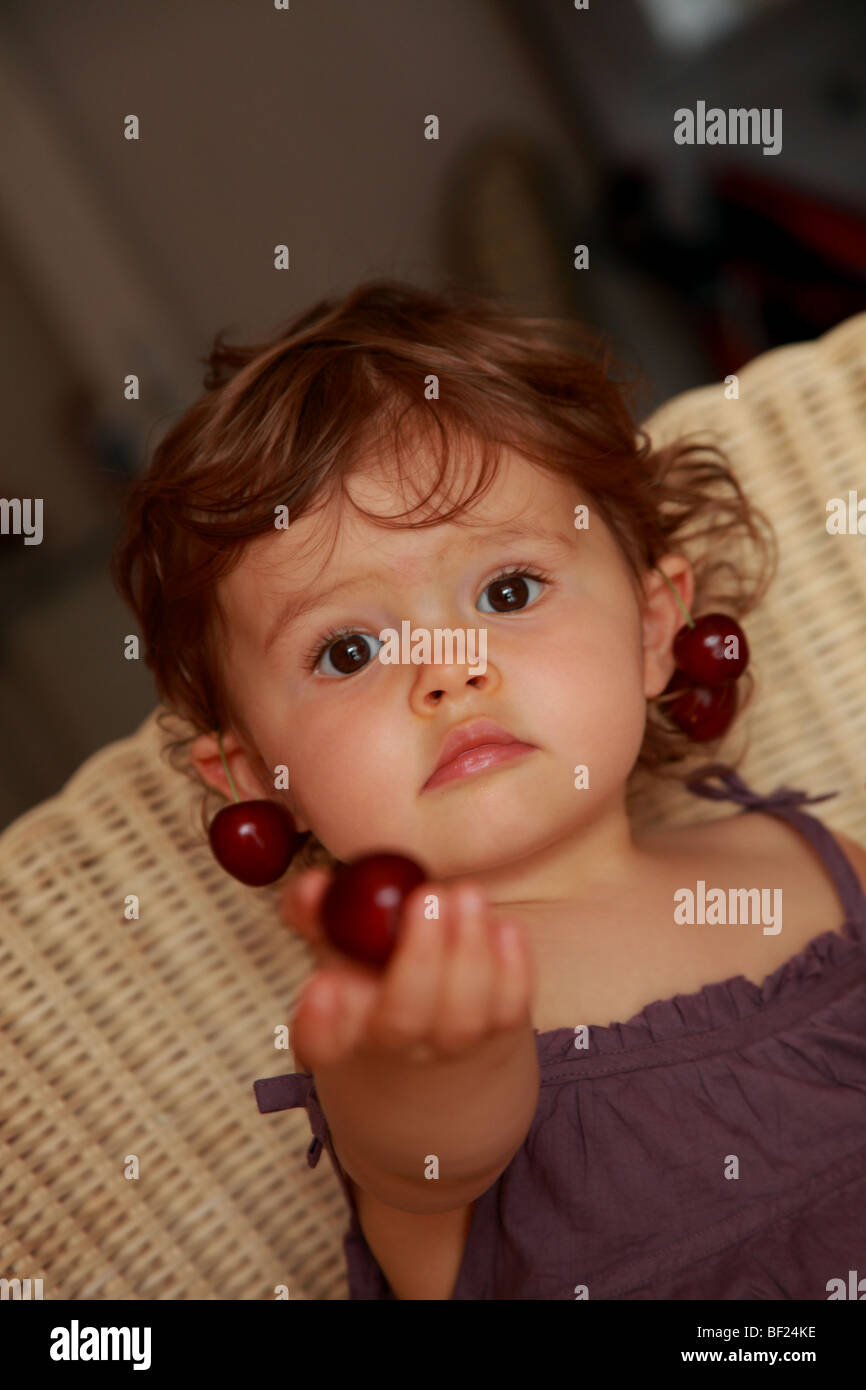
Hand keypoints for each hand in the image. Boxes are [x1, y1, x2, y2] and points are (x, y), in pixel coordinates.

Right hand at [280, 868, 534, 1072]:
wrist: (442, 1047)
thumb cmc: (378, 980)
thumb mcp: (341, 951)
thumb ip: (320, 915)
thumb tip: (315, 885)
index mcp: (344, 1029)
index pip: (319, 1043)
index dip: (319, 1022)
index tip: (324, 984)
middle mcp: (396, 1045)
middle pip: (402, 1021)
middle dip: (418, 957)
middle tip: (428, 895)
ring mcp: (450, 1044)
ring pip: (462, 1016)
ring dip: (469, 950)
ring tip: (467, 893)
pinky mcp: (499, 1032)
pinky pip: (510, 1009)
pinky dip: (513, 968)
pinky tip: (505, 926)